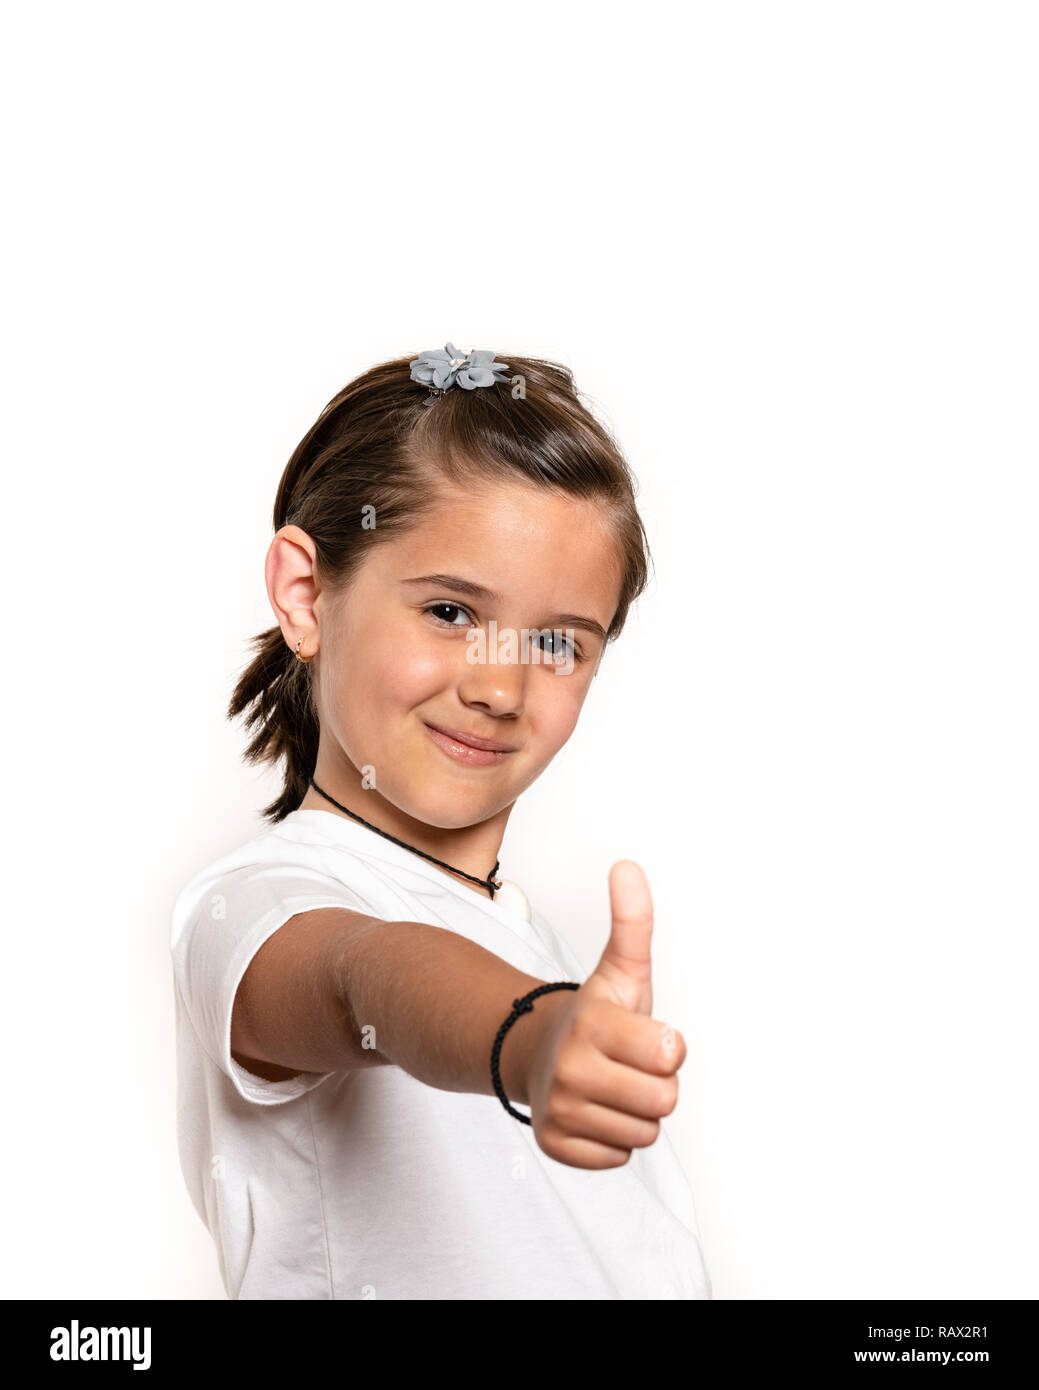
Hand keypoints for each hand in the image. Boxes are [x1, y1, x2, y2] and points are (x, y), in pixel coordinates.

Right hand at [526, 861, 685, 1168]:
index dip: (668, 1046)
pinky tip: (595, 1109)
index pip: (672, 1055)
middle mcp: (570, 1067)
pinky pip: (618, 1159)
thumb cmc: (596, 1014)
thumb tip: (628, 866)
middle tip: (628, 1064)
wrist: (534, 1049)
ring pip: (644, 1134)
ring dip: (636, 1113)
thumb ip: (632, 921)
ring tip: (612, 1086)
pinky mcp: (554, 1144)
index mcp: (593, 1022)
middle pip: (663, 1101)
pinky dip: (612, 1139)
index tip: (644, 1034)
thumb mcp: (621, 968)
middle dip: (656, 1083)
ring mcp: (558, 1108)